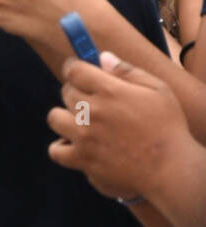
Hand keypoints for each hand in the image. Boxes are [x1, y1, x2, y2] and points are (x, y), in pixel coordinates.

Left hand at [46, 53, 185, 200]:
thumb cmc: (168, 127)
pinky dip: (62, 147)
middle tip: (93, 100)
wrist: (170, 169)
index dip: (73, 67)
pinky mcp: (82, 159)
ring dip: (66, 117)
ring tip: (83, 122)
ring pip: (55, 117)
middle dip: (76, 92)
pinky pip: (56, 150)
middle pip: (66, 92)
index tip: (77, 71)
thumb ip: (128, 71)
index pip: (73, 70)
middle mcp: (92, 111)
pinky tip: (76, 145)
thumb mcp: (158, 90)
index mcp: (110, 91)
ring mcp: (84, 137)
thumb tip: (102, 57)